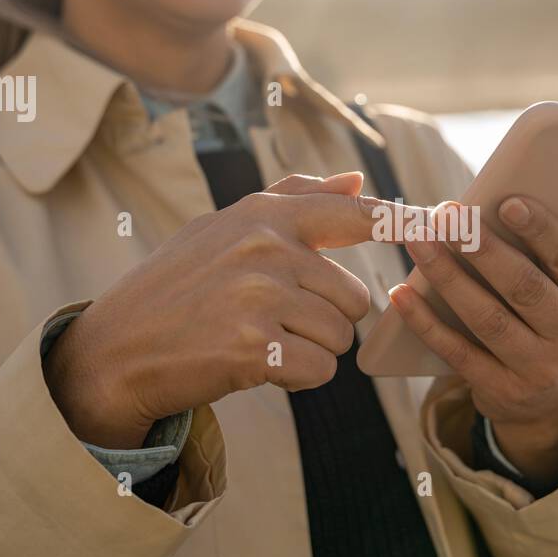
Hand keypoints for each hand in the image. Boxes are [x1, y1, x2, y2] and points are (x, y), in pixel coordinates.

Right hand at [45, 173, 398, 449]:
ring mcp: (259, 296)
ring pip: (340, 336)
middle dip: (326, 319)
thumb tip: (357, 180)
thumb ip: (293, 200)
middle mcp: (265, 247)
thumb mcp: (223, 227)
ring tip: (257, 341)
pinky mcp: (253, 346)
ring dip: (310, 349)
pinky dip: (296, 376)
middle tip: (272, 322)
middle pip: (354, 296)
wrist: (114, 350)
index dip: (403, 226)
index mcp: (263, 214)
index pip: (356, 215)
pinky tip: (254, 366)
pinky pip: (320, 368)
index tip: (443, 229)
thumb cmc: (174, 288)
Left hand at [388, 193, 557, 482]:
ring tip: (418, 241)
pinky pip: (458, 352)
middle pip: (524, 286)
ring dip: (446, 277)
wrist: (551, 401)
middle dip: (481, 248)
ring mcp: (539, 368)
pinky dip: (426, 322)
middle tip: (446, 215)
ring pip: (486, 318)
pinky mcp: (502, 391)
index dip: (541, 230)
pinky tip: (402, 293)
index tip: (506, 202)